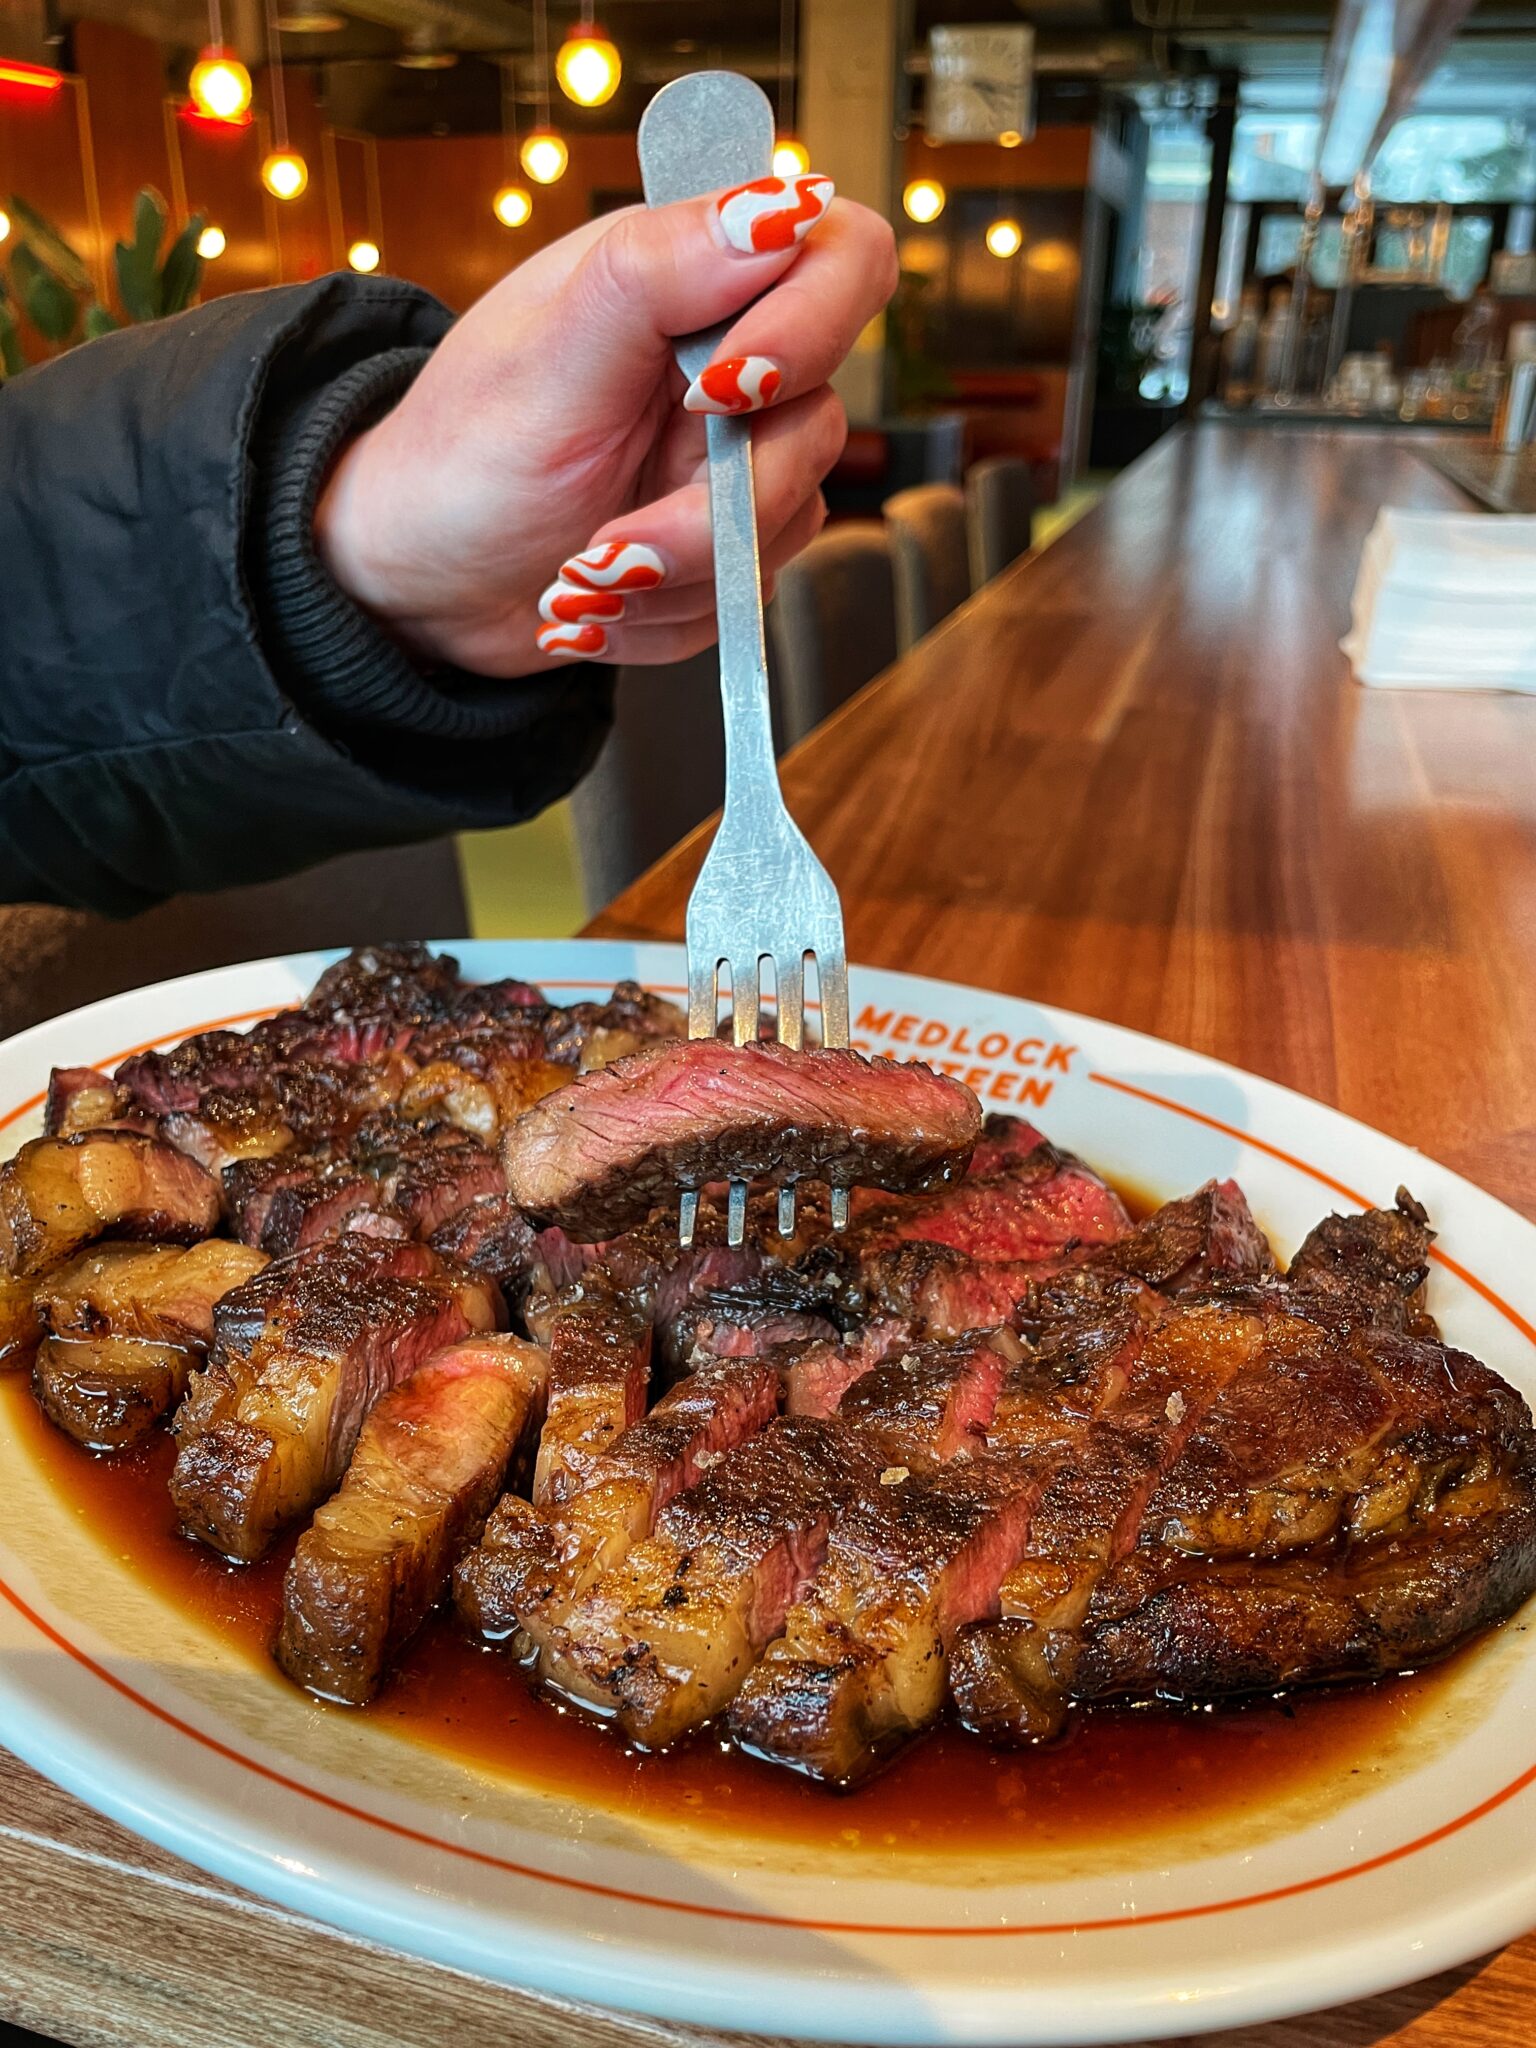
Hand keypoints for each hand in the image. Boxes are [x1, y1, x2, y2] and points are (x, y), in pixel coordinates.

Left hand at [315, 175, 897, 675]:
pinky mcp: (727, 542)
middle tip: (614, 539)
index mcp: (690, 275)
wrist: (420, 582)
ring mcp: (734, 459)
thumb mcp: (546, 357)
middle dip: (715, 508)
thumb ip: (658, 271)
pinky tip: (597, 605)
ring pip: (790, 524)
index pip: (842, 257)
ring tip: (580, 577)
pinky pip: (749, 593)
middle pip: (820, 424)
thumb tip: (779, 206)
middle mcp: (727, 359)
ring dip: (680, 575)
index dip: (812, 325)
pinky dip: (669, 616)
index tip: (718, 387)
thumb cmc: (459, 455)